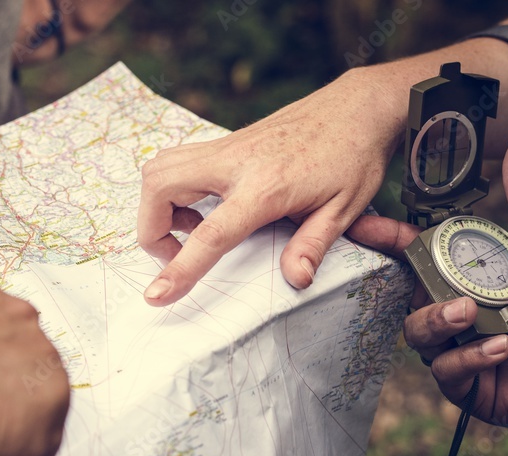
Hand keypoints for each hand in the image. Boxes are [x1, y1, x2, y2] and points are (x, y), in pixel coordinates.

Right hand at [136, 68, 403, 305]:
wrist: (357, 107)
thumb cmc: (354, 157)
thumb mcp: (343, 209)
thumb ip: (313, 246)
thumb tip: (296, 280)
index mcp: (266, 187)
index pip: (211, 234)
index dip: (180, 267)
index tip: (156, 295)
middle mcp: (235, 162)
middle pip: (159, 186)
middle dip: (150, 228)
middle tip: (176, 253)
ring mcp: (226, 147)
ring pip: (159, 169)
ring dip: (157, 206)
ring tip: (191, 229)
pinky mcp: (225, 143)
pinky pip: (176, 162)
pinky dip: (171, 189)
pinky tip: (202, 207)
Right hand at [345, 138, 507, 434]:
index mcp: (480, 279)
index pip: (424, 256)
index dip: (391, 240)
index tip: (363, 225)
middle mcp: (467, 314)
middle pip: (411, 296)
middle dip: (413, 288)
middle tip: (439, 283)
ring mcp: (465, 352)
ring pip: (418, 333)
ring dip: (437, 320)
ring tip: (468, 314)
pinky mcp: (472, 389)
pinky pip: (446, 371)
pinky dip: (468, 357)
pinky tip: (501, 348)